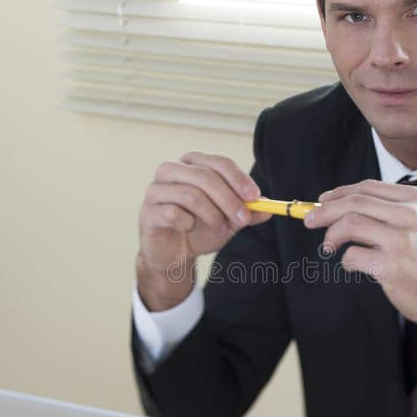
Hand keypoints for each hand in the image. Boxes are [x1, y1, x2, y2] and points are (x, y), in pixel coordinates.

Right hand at [137, 152, 269, 309]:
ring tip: (221, 230)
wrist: (174, 255)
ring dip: (212, 215)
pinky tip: (189, 230)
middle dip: (229, 199)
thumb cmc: (199, 230)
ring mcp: (156, 189)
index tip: (255, 196)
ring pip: (190, 195)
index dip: (238, 178)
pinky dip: (188, 224)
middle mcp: (171, 171)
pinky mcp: (147, 211)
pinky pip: (173, 213)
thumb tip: (269, 207)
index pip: (218, 162)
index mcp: (192, 164)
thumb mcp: (229, 221)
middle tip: (243, 219)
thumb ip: (248, 212)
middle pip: (205, 176)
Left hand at [304, 179, 416, 373]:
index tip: (321, 202)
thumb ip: (384, 212)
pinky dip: (345, 261)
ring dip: (331, 235)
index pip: (367, 187)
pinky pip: (352, 255)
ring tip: (329, 247)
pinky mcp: (392, 265)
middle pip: (354, 202)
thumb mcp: (416, 225)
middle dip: (325, 211)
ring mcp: (402, 240)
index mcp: (416, 200)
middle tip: (309, 221)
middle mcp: (411, 215)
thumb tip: (335, 204)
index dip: (339, 193)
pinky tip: (352, 266)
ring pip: (349, 224)